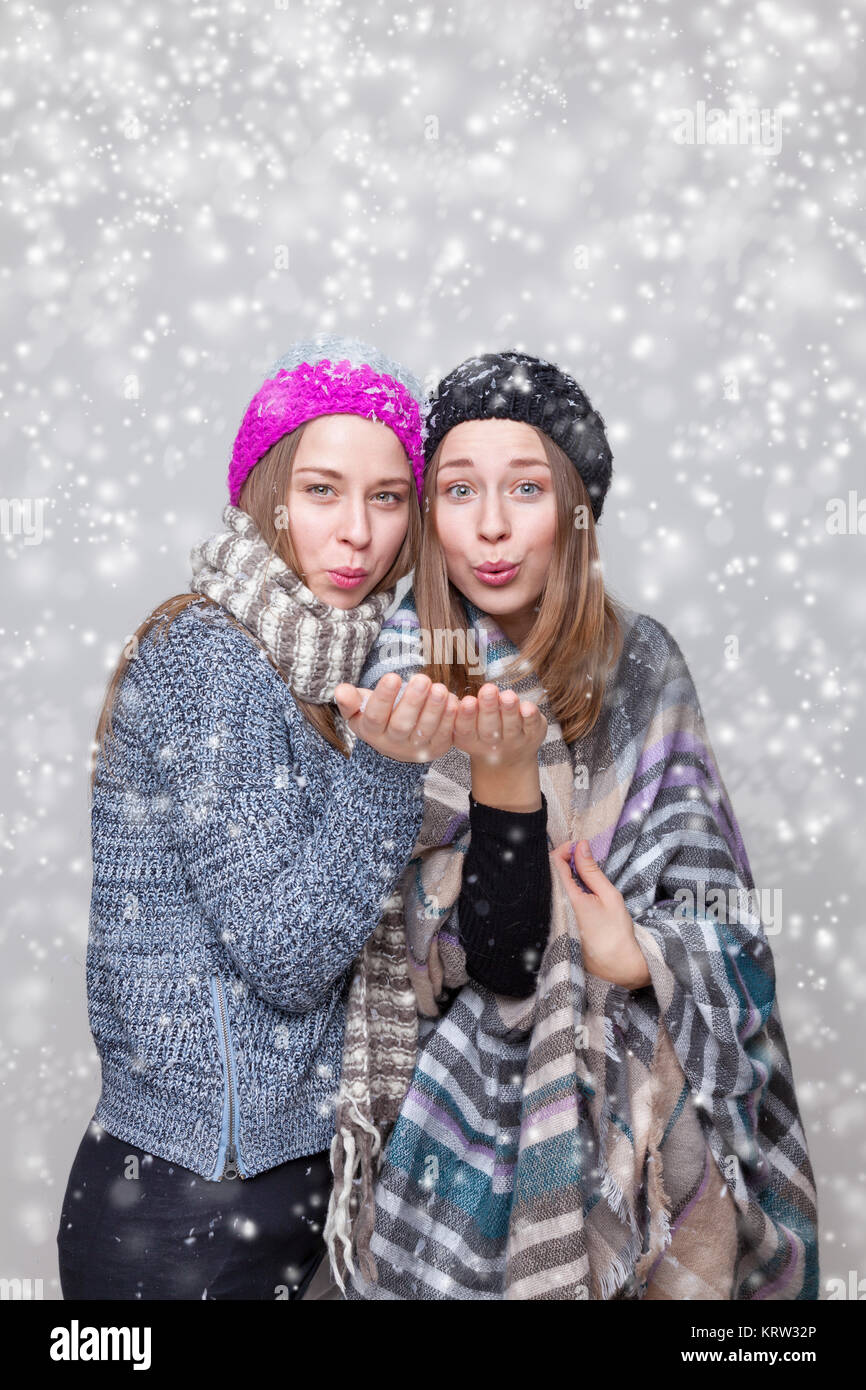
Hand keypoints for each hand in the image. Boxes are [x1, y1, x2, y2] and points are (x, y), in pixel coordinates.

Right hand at [334, 672, 459, 763]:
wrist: (397, 745)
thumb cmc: (378, 717)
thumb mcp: (359, 710)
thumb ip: (350, 700)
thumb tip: (340, 690)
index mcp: (371, 730)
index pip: (374, 716)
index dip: (383, 698)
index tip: (392, 677)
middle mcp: (393, 742)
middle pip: (402, 724)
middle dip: (412, 702)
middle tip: (422, 679)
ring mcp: (415, 748)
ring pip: (425, 730)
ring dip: (434, 709)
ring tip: (440, 688)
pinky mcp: (436, 748)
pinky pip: (444, 735)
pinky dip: (450, 719)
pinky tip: (454, 702)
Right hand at [452, 683, 546, 763]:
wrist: (510, 759)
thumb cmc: (484, 732)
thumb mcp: (469, 725)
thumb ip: (466, 710)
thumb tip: (460, 696)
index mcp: (470, 741)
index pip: (465, 730)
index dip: (467, 716)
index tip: (468, 701)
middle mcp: (492, 745)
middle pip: (489, 729)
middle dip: (489, 708)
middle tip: (488, 689)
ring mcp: (514, 742)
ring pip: (511, 727)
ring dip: (509, 710)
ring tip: (508, 696)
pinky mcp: (533, 735)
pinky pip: (532, 726)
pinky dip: (531, 717)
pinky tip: (527, 707)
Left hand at [550, 839, 650, 990]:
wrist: (616, 964)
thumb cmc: (616, 931)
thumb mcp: (609, 895)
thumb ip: (592, 870)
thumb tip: (580, 846)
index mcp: (568, 898)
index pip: (555, 863)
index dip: (565, 849)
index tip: (580, 846)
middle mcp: (557, 905)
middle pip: (550, 872)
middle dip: (564, 858)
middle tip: (583, 855)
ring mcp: (556, 914)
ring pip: (553, 883)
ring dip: (565, 871)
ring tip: (583, 869)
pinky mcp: (560, 920)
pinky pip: (557, 894)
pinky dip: (565, 884)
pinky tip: (579, 885)